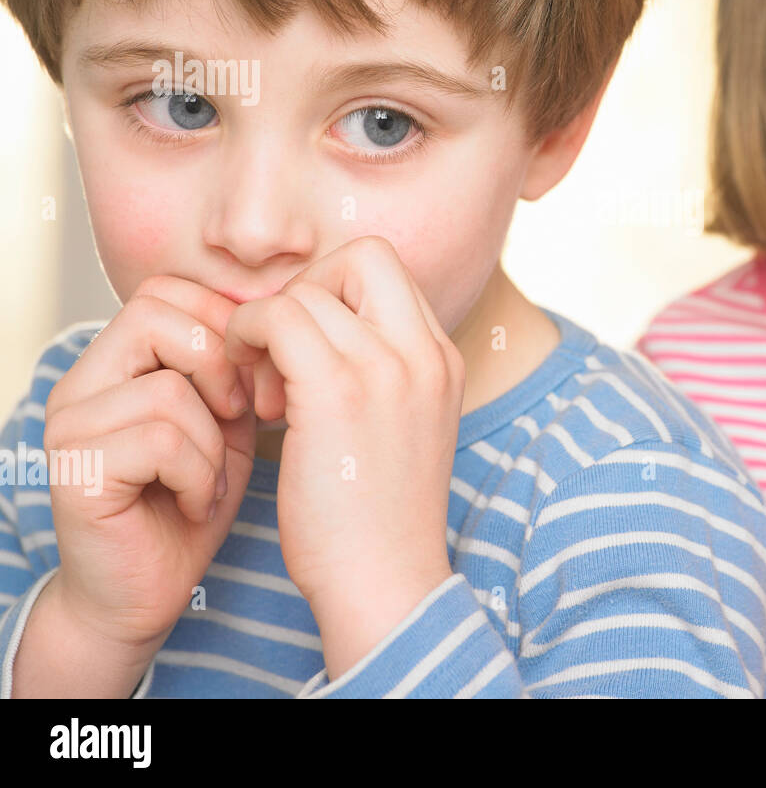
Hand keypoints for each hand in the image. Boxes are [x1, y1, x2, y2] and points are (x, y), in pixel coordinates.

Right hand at [41, 276, 255, 654]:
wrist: (151, 592)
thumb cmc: (194, 500)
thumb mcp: (227, 419)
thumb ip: (236, 366)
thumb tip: (271, 314)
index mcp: (116, 363)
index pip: (164, 290)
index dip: (222, 322)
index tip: (249, 379)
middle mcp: (80, 384)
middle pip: (155, 315)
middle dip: (219, 365)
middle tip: (237, 417)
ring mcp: (69, 426)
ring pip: (168, 389)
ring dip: (213, 441)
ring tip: (211, 477)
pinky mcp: (75, 470)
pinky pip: (160, 441)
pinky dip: (198, 475)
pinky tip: (197, 502)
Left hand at [222, 236, 460, 672]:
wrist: (385, 582)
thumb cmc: (379, 521)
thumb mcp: (403, 430)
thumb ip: (382, 375)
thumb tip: (318, 336)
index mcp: (443, 359)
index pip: (389, 272)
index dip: (338, 292)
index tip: (311, 348)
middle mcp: (424, 352)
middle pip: (360, 256)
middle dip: (309, 292)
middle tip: (284, 354)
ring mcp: (387, 366)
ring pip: (307, 290)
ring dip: (268, 327)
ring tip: (265, 390)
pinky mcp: (338, 389)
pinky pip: (277, 317)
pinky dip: (248, 339)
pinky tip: (252, 395)